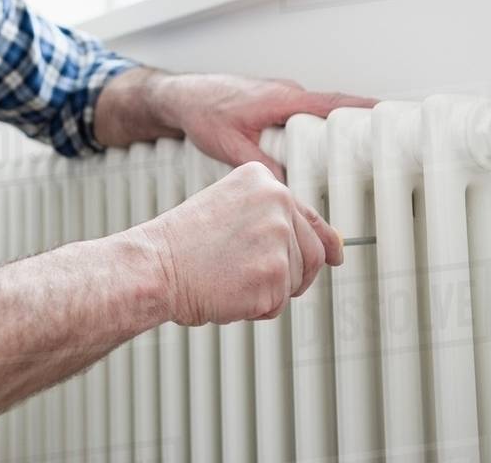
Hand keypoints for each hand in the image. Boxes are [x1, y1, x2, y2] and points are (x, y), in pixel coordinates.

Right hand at [135, 161, 343, 325]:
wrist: (154, 266)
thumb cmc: (184, 245)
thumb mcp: (230, 211)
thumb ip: (276, 221)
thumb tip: (336, 249)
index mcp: (263, 180)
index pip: (310, 218)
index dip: (321, 243)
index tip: (331, 254)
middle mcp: (276, 201)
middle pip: (312, 254)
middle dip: (288, 274)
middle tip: (245, 275)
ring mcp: (277, 237)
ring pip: (298, 281)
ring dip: (269, 291)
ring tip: (230, 278)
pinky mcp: (275, 274)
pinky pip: (279, 304)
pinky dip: (256, 309)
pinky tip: (228, 292)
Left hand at [167, 74, 377, 180]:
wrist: (181, 97)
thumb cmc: (203, 111)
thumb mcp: (232, 147)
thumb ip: (264, 167)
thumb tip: (290, 189)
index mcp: (283, 99)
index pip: (335, 102)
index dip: (367, 108)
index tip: (394, 114)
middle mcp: (287, 94)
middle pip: (333, 112)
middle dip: (357, 128)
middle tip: (380, 149)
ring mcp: (282, 98)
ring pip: (317, 118)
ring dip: (332, 134)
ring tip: (353, 158)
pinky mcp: (274, 106)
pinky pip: (303, 119)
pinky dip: (313, 134)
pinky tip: (313, 154)